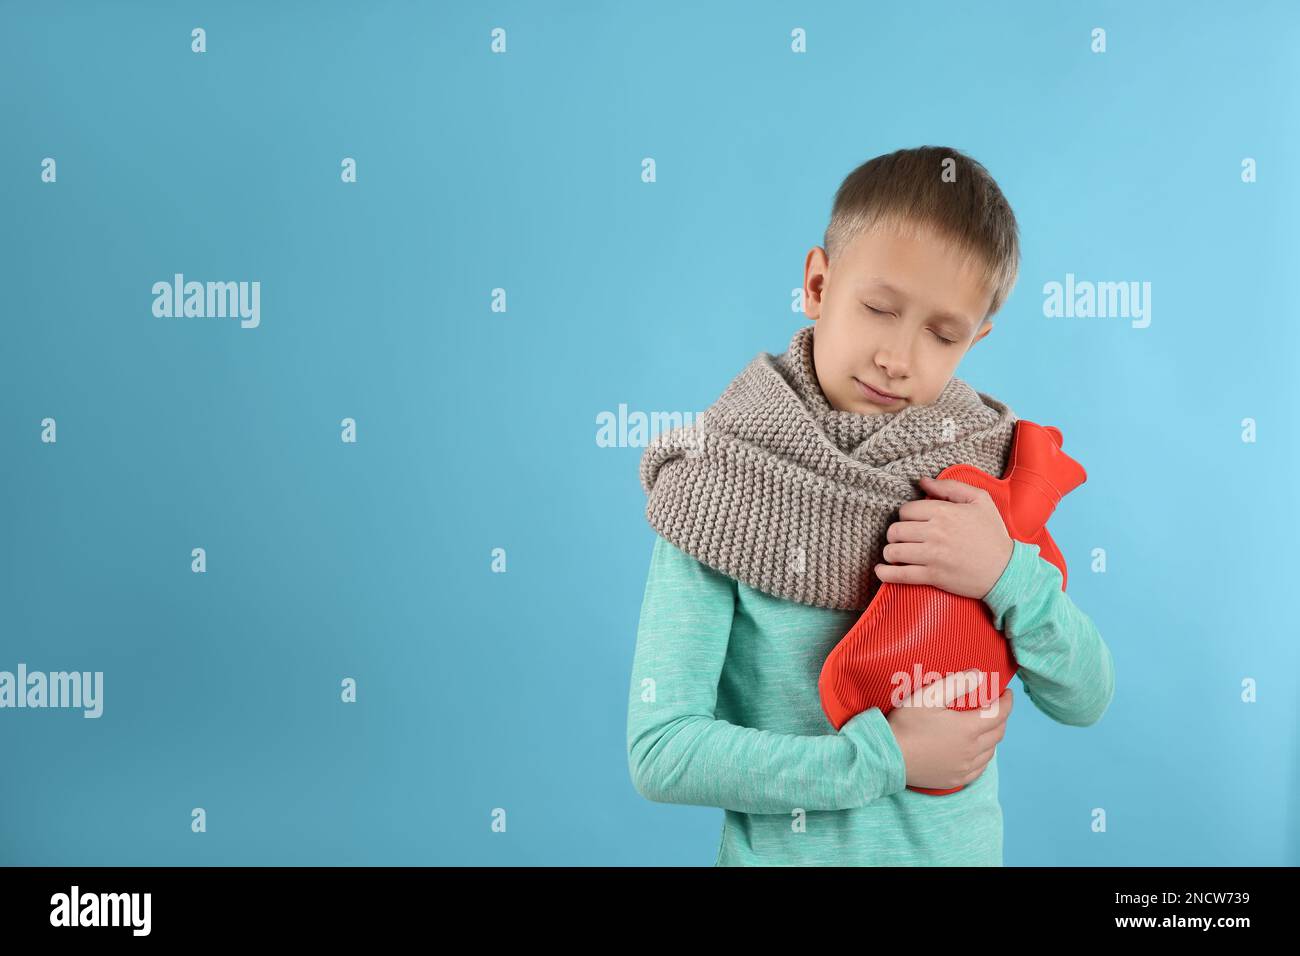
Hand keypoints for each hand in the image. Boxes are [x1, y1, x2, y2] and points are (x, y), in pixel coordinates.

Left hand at [873, 475, 1013, 600]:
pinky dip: (885, 573)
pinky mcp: (932, 576)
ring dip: (890, 552)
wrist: (1005, 570)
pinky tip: (881, 570)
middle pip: (895, 530)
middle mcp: (935, 532)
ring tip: (896, 552)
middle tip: (903, 537)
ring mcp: (932, 556)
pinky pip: (900, 575)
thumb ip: (949, 487)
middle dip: (895, 534)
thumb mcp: (979, 501)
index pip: (906, 510)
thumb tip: (922, 481)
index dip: (906, 516)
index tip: (912, 522)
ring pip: (893, 551)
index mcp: (944, 512)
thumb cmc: (992, 534)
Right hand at [887, 669, 1014, 790]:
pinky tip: (977, 751)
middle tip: (996, 707)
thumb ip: (955, 683)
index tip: (1007, 693)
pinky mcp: (956, 779)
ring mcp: (965, 768)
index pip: (1000, 713)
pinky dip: (984, 756)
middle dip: (1002, 717)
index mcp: (968, 728)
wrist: (888, 757)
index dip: (1007, 701)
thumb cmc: (906, 724)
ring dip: (993, 736)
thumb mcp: (927, 696)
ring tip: (986, 726)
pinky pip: (980, 768)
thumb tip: (979, 674)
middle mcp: (972, 750)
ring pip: (991, 751)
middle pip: (998, 732)